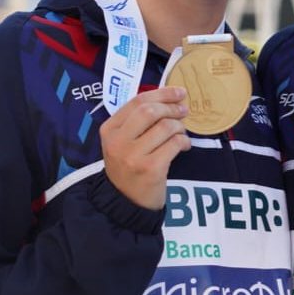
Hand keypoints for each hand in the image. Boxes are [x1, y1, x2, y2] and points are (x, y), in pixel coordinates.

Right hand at [99, 86, 190, 208]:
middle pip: (150, 111)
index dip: (162, 93)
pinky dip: (183, 141)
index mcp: (109, 129)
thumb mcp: (124, 141)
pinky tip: (183, 146)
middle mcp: (118, 141)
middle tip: (184, 111)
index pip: (137, 102)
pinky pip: (174, 144)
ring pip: (165, 127)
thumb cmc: (129, 166)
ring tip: (181, 133)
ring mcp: (133, 155)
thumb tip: (170, 98)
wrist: (126, 201)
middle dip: (172, 108)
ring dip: (179, 127)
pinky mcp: (150, 168)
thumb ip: (138, 121)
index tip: (178, 92)